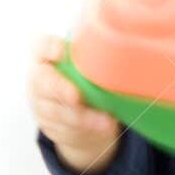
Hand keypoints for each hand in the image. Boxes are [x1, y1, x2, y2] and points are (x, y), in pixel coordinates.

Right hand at [28, 33, 122, 174]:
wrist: (73, 111)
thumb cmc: (84, 76)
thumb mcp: (86, 62)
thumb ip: (95, 55)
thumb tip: (134, 47)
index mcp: (46, 54)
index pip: (40, 45)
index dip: (48, 47)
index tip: (61, 51)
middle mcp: (40, 78)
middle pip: (43, 82)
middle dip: (60, 89)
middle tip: (76, 96)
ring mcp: (42, 104)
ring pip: (56, 111)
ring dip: (82, 117)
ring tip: (106, 121)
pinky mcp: (51, 126)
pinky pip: (66, 128)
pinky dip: (86, 130)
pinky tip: (104, 127)